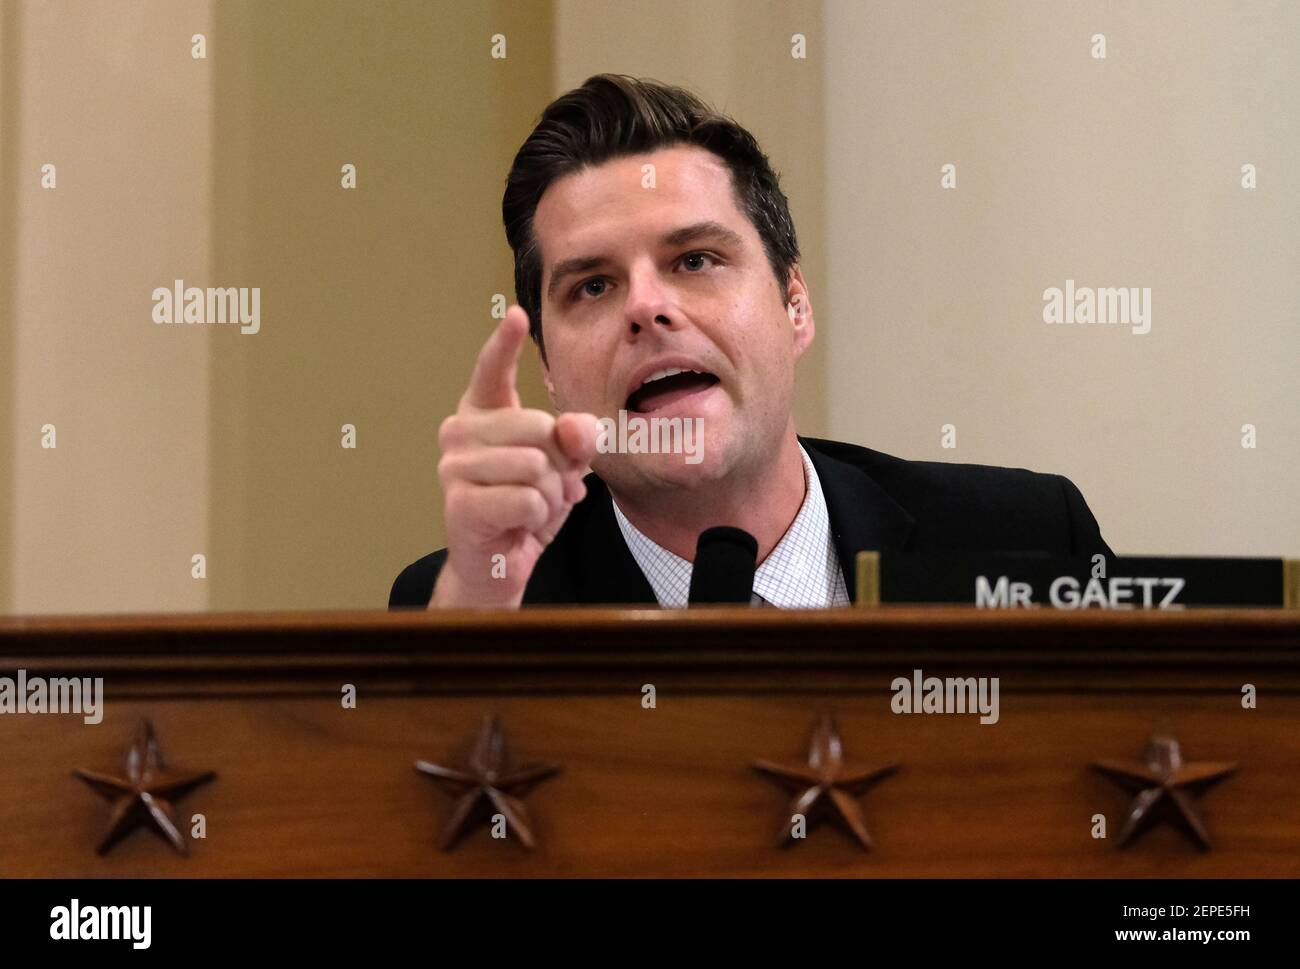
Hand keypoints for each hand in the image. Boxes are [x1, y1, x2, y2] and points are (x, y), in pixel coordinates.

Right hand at [430, 306, 597, 607]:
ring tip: (531, 508)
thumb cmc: (525, 507)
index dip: (504, 343)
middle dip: (558, 464)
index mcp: (482, 414)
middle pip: (537, 427)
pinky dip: (537, 518)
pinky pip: (527, 499)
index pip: (492, 371)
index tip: (516, 315)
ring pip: (535, 466)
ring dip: (549, 494)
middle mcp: (459, 432)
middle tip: (545, 488)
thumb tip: (576, 426)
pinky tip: (517, 525)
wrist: (497, 566)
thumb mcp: (562, 468)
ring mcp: (453, 467)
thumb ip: (575, 440)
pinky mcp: (459, 504)